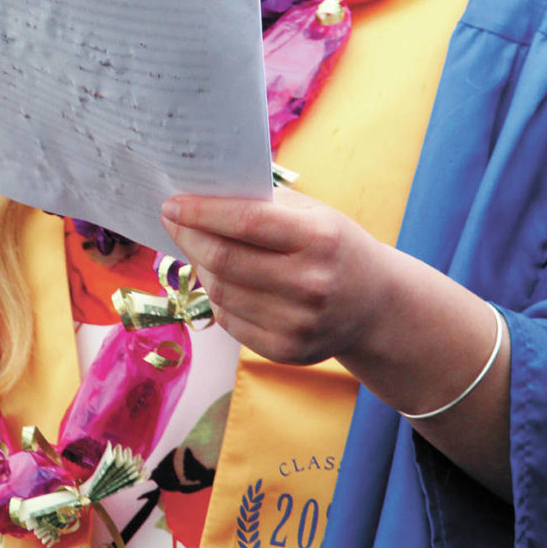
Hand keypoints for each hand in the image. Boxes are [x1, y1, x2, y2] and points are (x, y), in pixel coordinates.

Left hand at [160, 187, 392, 367]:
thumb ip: (262, 204)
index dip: (201, 212)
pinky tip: (219, 279)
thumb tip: (198, 197)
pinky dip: (216, 295)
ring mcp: (299, 323)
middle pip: (224, 261)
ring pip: (220, 292)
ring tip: (196, 247)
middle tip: (172, 221)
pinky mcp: (286, 351)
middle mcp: (311, 284)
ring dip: (198, 266)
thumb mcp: (313, 213)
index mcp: (320, 239)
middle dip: (188, 237)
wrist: (375, 306)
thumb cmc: (333, 246)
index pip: (245, 222)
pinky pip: (229, 320)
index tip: (171, 203)